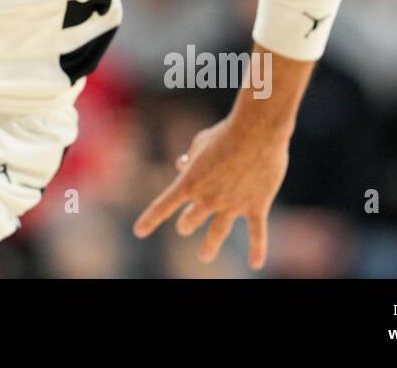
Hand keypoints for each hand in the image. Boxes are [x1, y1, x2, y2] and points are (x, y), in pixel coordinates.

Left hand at [132, 114, 289, 269]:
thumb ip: (190, 157)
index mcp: (189, 182)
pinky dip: (257, 249)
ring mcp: (232, 206)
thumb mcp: (200, 142)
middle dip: (186, 224)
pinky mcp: (256, 206)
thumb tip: (180, 164)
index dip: (149, 220)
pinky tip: (257, 264)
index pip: (163, 205)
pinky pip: (256, 233)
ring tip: (204, 255)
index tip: (138, 232)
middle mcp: (207, 199)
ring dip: (209, 246)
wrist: (256, 132)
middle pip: (191, 220)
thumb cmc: (225, 132)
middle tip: (184, 227)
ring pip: (217, 232)